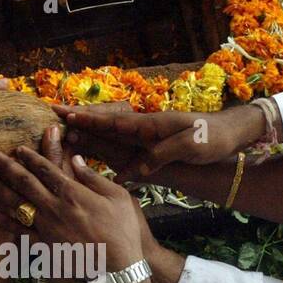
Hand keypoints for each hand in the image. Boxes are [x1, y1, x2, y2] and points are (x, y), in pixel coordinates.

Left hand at [0, 126, 143, 274]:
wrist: (118, 267)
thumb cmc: (123, 230)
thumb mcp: (117, 196)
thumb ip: (93, 177)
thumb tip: (76, 158)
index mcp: (72, 192)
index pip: (46, 169)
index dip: (30, 157)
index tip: (17, 148)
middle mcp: (55, 207)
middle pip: (25, 182)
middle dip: (6, 167)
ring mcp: (47, 227)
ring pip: (17, 204)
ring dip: (0, 190)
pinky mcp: (45, 245)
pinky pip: (20, 232)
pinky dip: (5, 223)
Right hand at [59, 103, 264, 176]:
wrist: (230, 138)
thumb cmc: (212, 139)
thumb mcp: (190, 145)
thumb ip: (162, 154)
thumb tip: (136, 169)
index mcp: (151, 125)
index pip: (112, 121)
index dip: (87, 119)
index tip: (63, 114)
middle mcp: (144, 130)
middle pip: (105, 125)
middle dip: (79, 120)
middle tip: (52, 117)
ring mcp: (146, 140)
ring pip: (110, 137)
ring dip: (87, 135)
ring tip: (63, 135)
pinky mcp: (152, 151)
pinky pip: (122, 150)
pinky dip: (105, 150)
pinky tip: (94, 155)